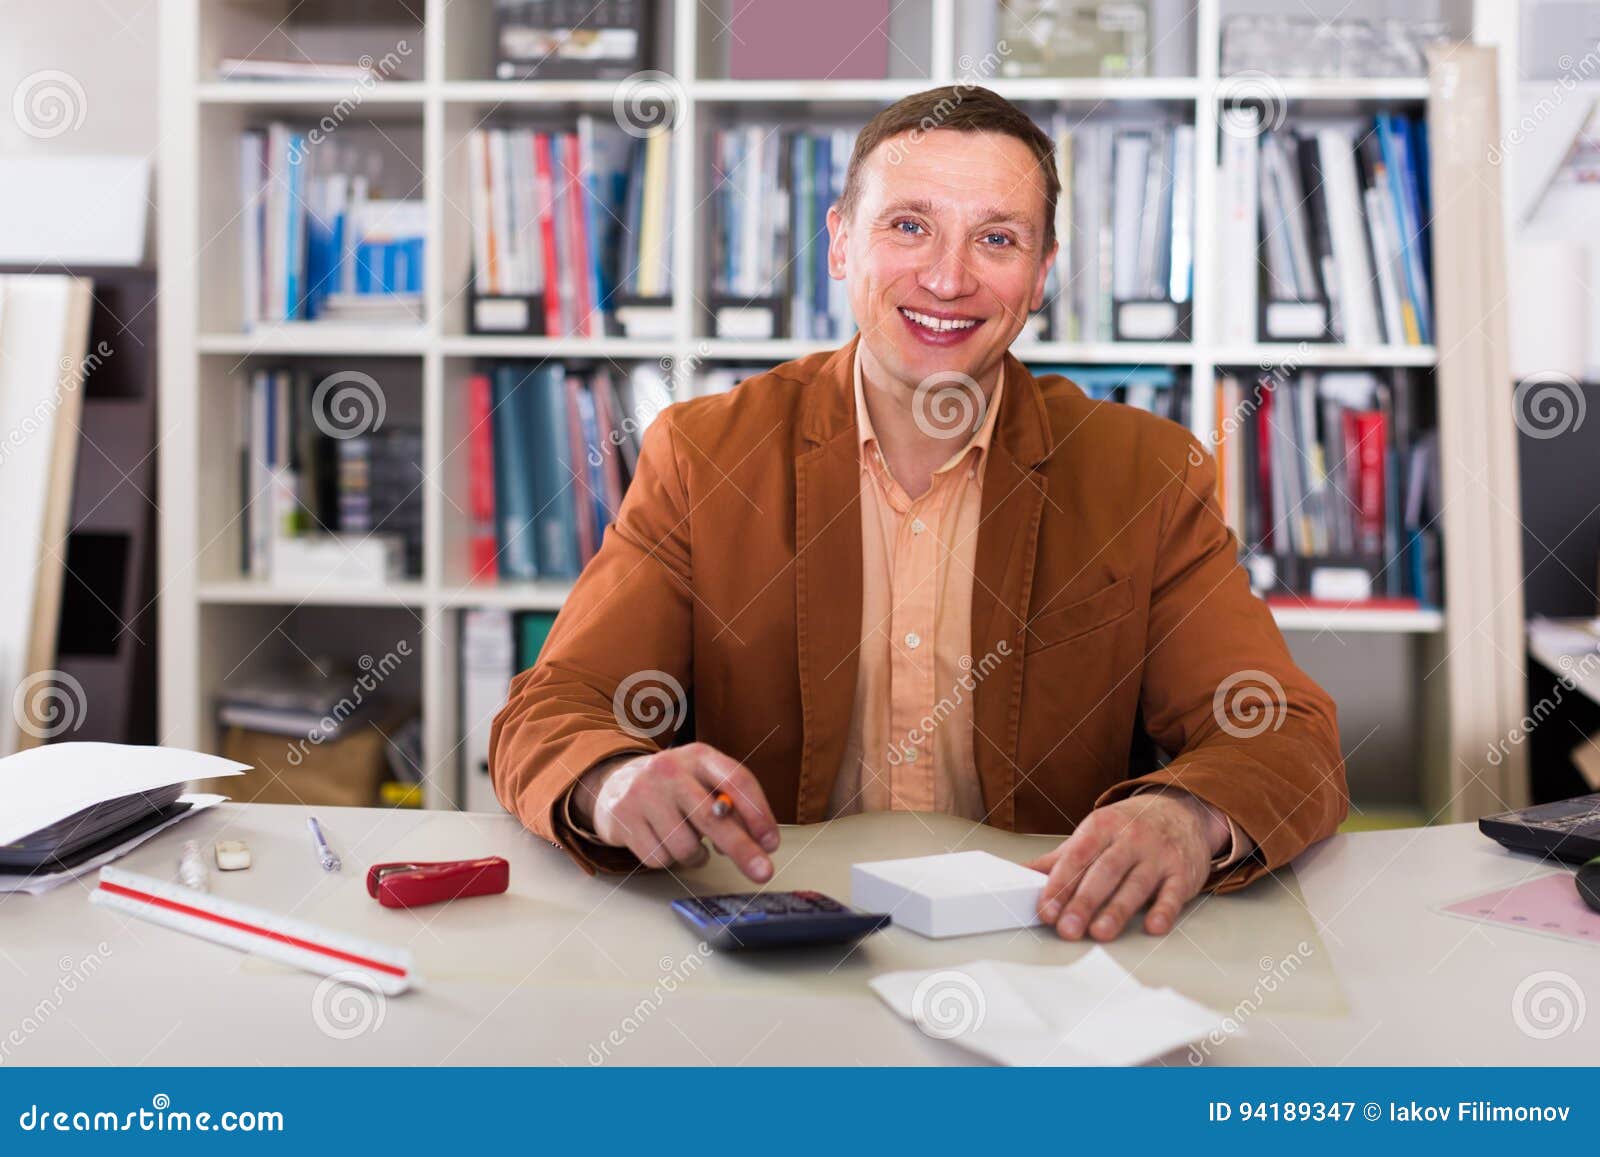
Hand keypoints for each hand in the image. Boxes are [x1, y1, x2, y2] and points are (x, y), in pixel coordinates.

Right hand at [572, 742, 780, 881]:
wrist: (615, 784)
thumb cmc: (674, 789)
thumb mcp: (704, 783)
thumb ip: (732, 806)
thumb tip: (760, 842)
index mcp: (698, 756)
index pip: (736, 779)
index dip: (759, 814)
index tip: (771, 843)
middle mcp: (670, 769)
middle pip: (713, 817)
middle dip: (742, 849)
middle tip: (763, 872)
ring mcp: (643, 793)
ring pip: (686, 846)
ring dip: (697, 856)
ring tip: (690, 842)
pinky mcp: (623, 818)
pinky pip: (660, 858)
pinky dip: (669, 859)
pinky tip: (664, 841)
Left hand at [1023, 791, 1226, 940]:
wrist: (1183, 811)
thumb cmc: (1130, 827)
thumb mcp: (1094, 833)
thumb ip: (1060, 859)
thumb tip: (1022, 874)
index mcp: (1102, 826)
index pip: (1076, 857)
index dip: (1059, 885)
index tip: (1046, 910)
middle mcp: (1130, 838)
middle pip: (1104, 872)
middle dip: (1084, 902)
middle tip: (1067, 928)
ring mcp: (1158, 855)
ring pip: (1136, 884)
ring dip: (1117, 911)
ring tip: (1100, 932)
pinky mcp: (1182, 872)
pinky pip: (1174, 893)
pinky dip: (1164, 910)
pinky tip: (1154, 926)